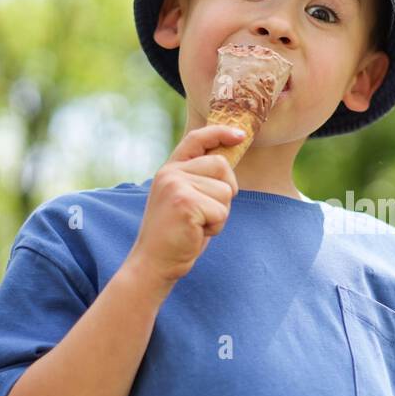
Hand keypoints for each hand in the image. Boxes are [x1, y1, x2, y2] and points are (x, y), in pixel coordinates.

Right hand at [125, 124, 244, 285]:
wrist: (154, 262)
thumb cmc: (176, 234)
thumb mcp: (185, 199)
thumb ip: (200, 180)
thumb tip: (227, 161)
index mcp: (170, 169)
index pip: (197, 139)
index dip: (220, 133)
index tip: (240, 135)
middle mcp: (171, 173)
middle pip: (222, 166)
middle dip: (225, 192)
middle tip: (204, 214)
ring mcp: (177, 186)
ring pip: (226, 191)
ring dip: (219, 214)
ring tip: (197, 225)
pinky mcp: (185, 203)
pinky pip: (221, 212)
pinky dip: (215, 227)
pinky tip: (195, 233)